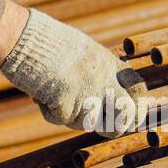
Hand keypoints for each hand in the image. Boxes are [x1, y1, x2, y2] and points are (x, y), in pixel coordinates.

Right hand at [0, 9, 146, 137]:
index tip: (132, 114)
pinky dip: (49, 110)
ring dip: (72, 115)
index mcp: (112, 66)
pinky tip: (41, 91)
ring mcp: (89, 98)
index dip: (136, 106)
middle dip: (114, 127)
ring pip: (87, 123)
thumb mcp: (86, 52)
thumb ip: (100, 72)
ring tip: (56, 92)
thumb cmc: (52, 42)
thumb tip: (107, 94)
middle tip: (105, 127)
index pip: (138, 91)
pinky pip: (60, 119)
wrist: (29, 40)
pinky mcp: (69, 109)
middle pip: (123, 120)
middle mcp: (106, 84)